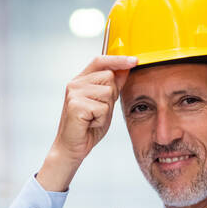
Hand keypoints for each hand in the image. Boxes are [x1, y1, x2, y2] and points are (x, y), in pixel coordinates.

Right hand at [37, 54, 137, 190]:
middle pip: (108, 77)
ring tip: (94, 118)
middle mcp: (75, 83)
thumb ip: (113, 86)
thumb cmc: (87, 127)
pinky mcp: (76, 105)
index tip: (134, 60)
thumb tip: (125, 69)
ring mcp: (74, 93)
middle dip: (111, 96)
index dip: (118, 60)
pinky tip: (90, 123)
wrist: (72, 147)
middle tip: (98, 111)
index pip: (100, 61)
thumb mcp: (105, 104)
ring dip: (106, 109)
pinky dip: (101, 119)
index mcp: (81, 80)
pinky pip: (102, 107)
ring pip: (108, 92)